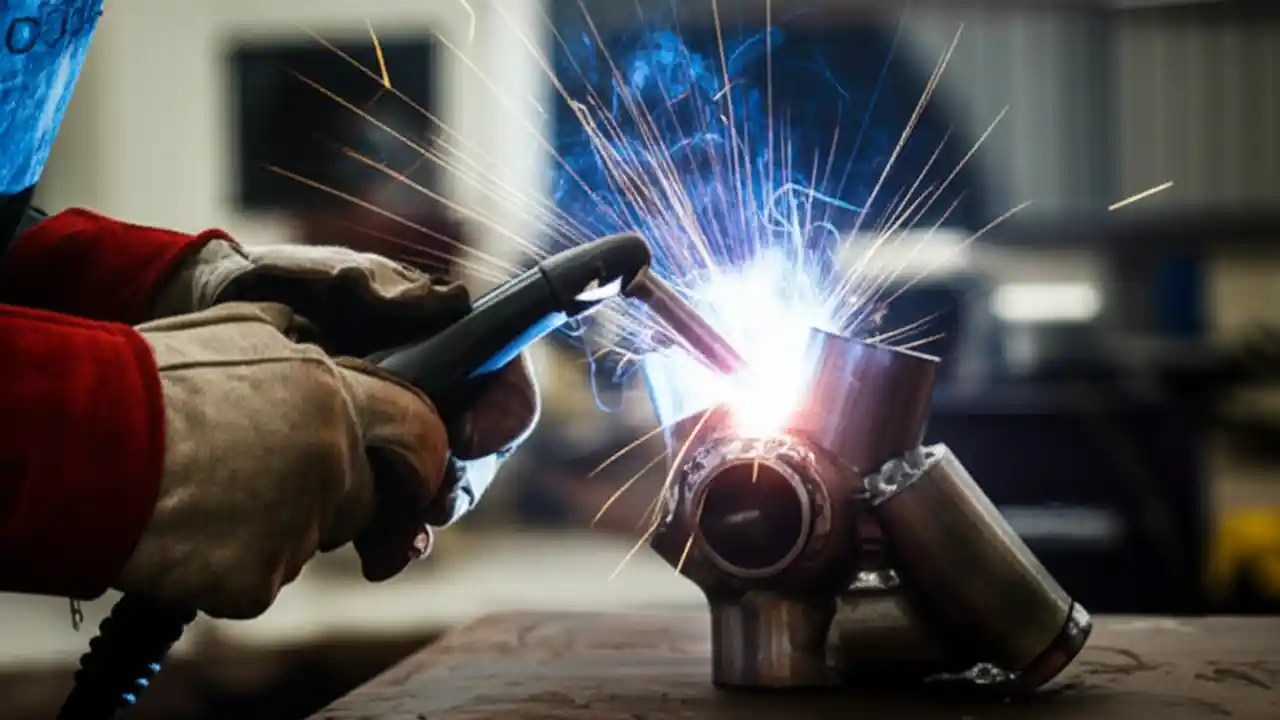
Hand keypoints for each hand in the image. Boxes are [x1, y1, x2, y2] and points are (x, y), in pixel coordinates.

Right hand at [116, 302, 456, 618]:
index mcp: (332, 396)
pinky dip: (231, 564)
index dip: (422, 453)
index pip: (420, 428)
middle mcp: (332, 462)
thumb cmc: (151, 380)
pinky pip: (263, 578)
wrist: (82, 444)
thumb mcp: (236, 330)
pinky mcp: (260, 580)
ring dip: (277, 527)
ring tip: (209, 493)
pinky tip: (191, 531)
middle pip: (363, 497)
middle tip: (261, 476)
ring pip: (311, 538)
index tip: (416, 469)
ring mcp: (299, 526)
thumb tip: (323, 344)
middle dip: (331, 495)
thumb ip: (299, 340)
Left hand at [153, 238, 539, 525]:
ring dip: (425, 522)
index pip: (503, 379)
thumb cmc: (279, 284)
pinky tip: (375, 559)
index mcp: (446, 341)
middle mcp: (435, 392)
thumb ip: (385, 286)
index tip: (467, 438)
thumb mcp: (333, 274)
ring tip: (395, 546)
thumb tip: (448, 304)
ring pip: (438, 491)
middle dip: (461, 485)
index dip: (503, 414)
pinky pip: (391, 516)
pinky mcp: (359, 471)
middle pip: (480, 451)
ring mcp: (396, 435)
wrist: (207, 320)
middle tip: (433, 504)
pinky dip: (390, 543)